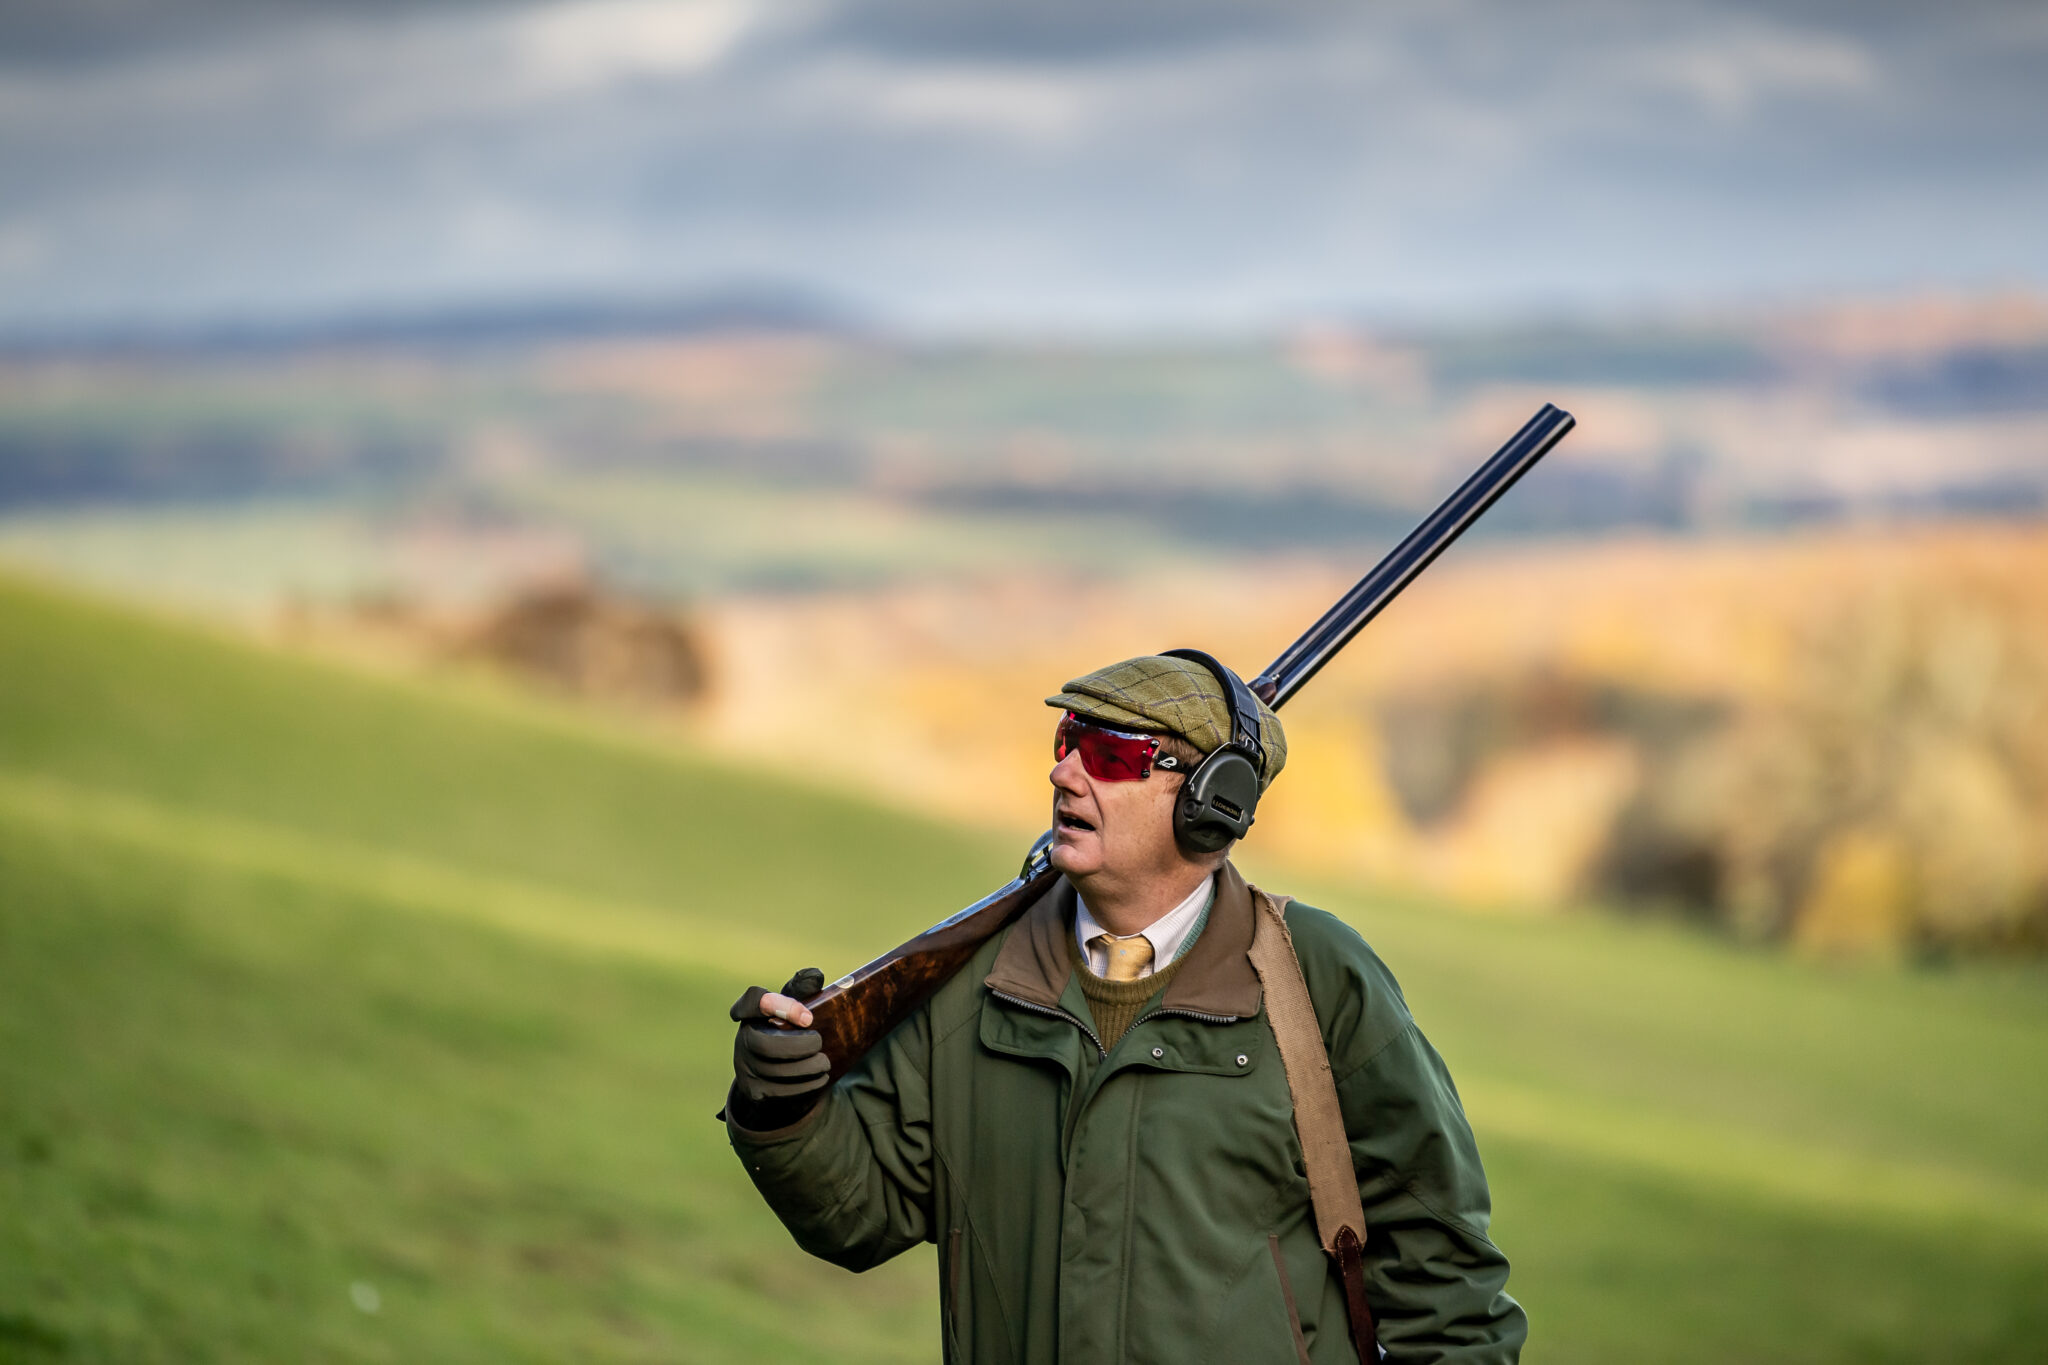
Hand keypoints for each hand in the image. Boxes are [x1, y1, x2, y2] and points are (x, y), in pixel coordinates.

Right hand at [728, 968, 828, 1123]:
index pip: (752, 1002)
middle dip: (798, 1045)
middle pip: (765, 1044)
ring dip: (808, 1067)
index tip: (808, 1017)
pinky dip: (806, 1084)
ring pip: (775, 1071)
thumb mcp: (792, 1009)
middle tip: (819, 1042)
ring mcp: (745, 1068)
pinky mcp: (755, 1092)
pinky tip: (820, 1077)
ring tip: (825, 1062)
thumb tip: (815, 975)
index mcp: (752, 1014)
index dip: (778, 1006)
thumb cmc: (787, 1032)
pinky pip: (781, 1091)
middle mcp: (743, 1040)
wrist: (775, 1076)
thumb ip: (801, 990)